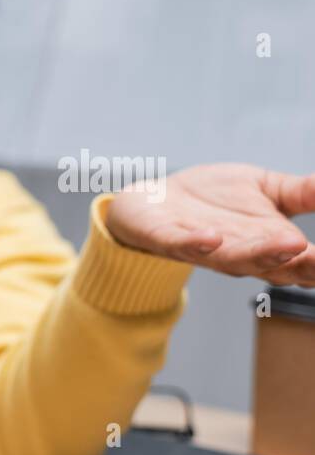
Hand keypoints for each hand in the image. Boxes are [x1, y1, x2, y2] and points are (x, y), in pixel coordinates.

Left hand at [107, 164, 314, 284]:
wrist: (154, 199)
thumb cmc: (212, 200)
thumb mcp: (263, 189)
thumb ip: (300, 193)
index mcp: (266, 244)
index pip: (300, 261)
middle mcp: (238, 254)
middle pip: (272, 266)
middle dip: (300, 263)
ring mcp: (202, 250)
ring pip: (234, 260)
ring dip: (260, 254)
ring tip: (291, 243)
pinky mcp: (167, 240)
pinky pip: (182, 246)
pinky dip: (197, 244)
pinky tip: (213, 237)